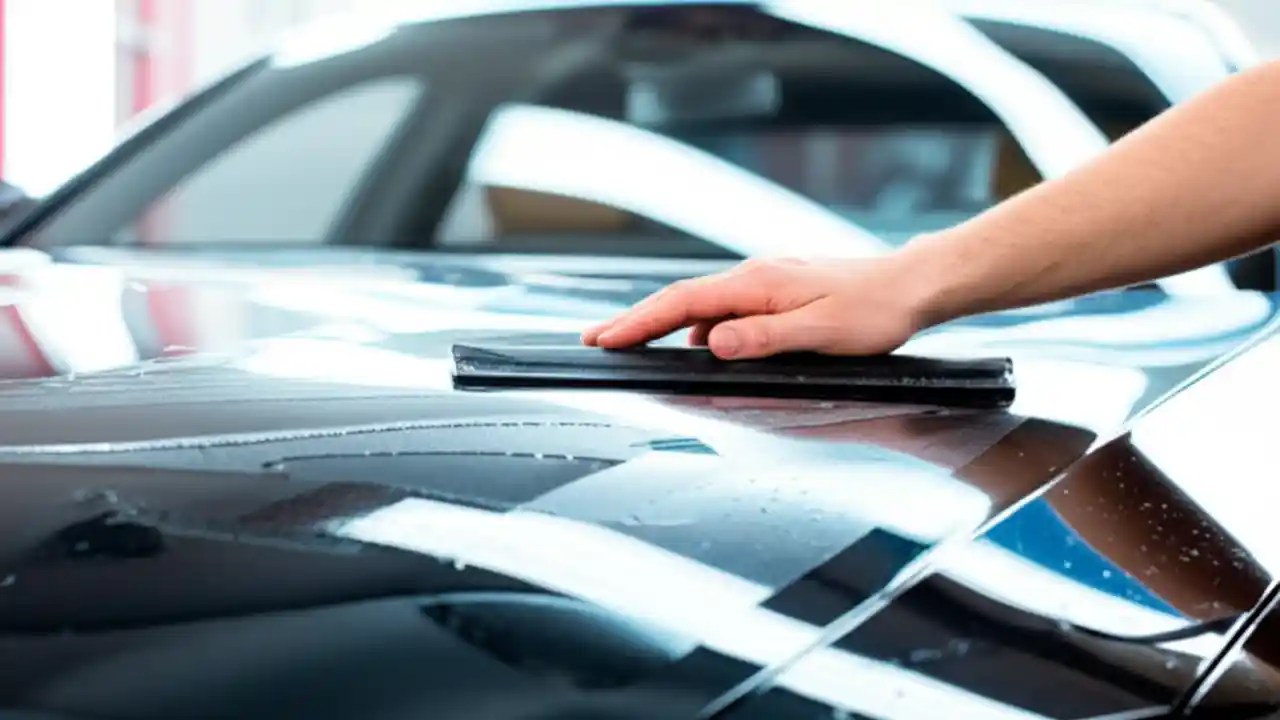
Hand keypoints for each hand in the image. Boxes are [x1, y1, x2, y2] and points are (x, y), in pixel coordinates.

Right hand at [581, 257, 934, 359]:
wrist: (911, 284)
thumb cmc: (874, 310)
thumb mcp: (821, 332)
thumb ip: (764, 338)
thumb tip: (712, 343)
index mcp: (758, 284)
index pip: (683, 303)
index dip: (639, 322)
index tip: (605, 338)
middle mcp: (754, 277)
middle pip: (680, 299)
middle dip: (634, 320)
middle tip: (594, 339)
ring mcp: (765, 283)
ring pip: (700, 305)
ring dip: (663, 324)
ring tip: (631, 343)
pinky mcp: (776, 292)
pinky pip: (724, 309)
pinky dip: (696, 326)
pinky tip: (693, 345)